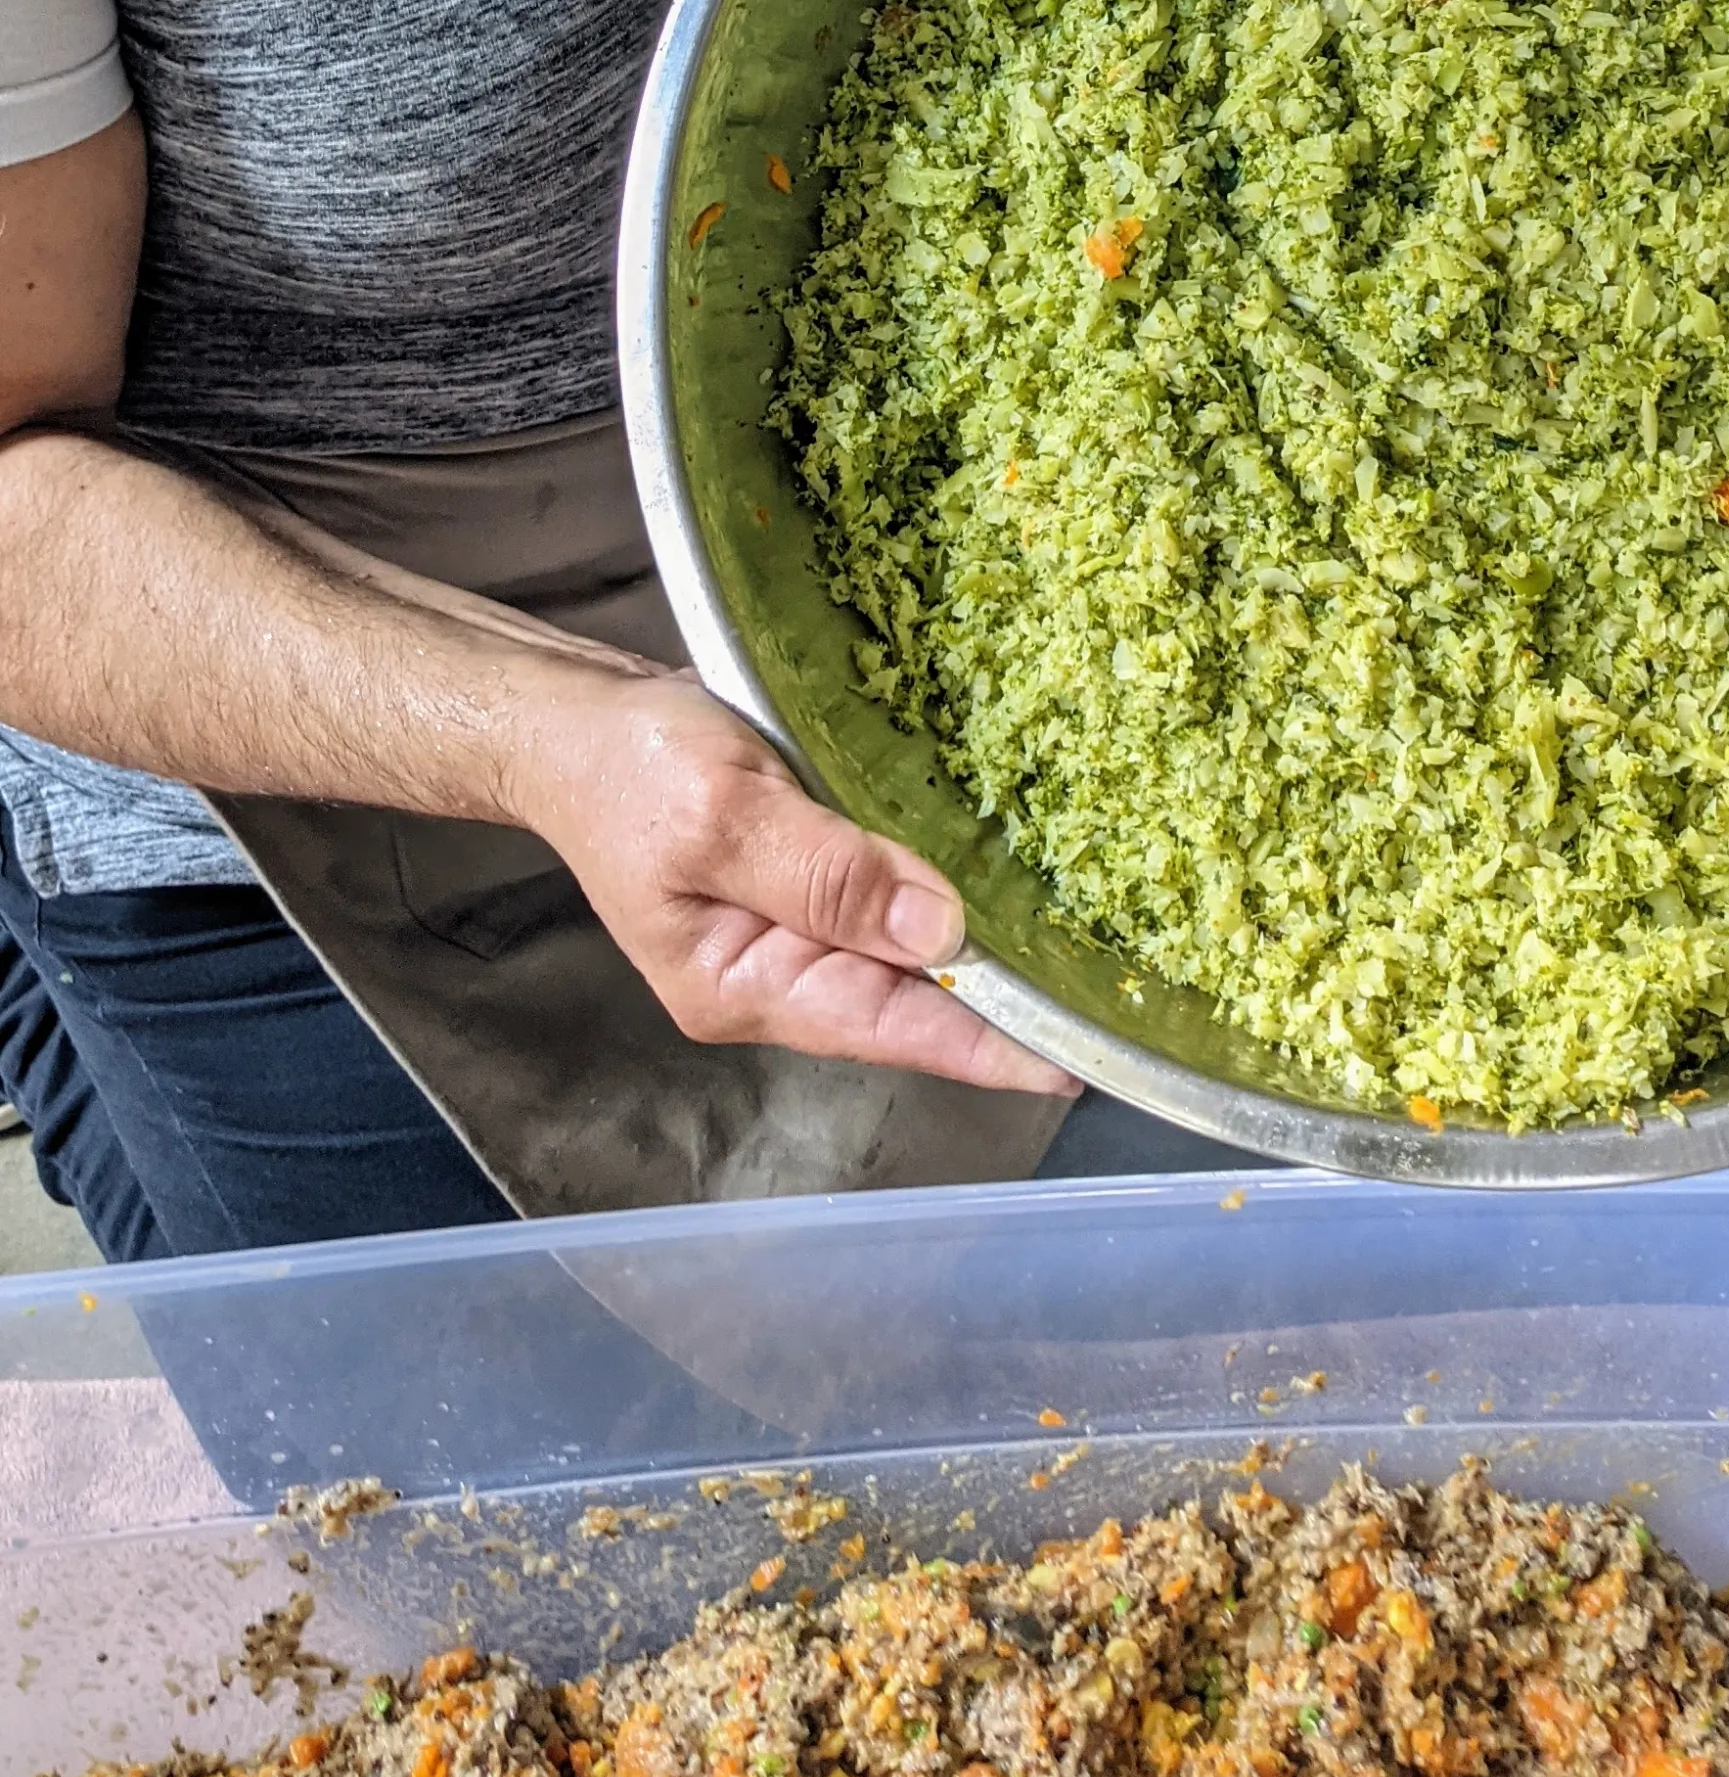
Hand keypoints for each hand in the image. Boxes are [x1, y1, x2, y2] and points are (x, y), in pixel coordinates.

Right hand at [515, 670, 1079, 1096]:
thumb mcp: (724, 816)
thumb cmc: (627, 766)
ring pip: (908, 948)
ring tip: (1086, 945)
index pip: (893, 1029)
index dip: (990, 1043)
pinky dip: (947, 885)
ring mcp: (792, 928)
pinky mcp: (808, 874)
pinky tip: (1012, 873)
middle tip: (1111, 989)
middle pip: (911, 998)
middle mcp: (779, 974)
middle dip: (1002, 995)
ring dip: (985, 939)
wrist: (570, 718)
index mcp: (746, 986)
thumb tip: (942, 932)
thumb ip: (828, 878)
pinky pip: (891, 896)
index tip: (1077, 1058)